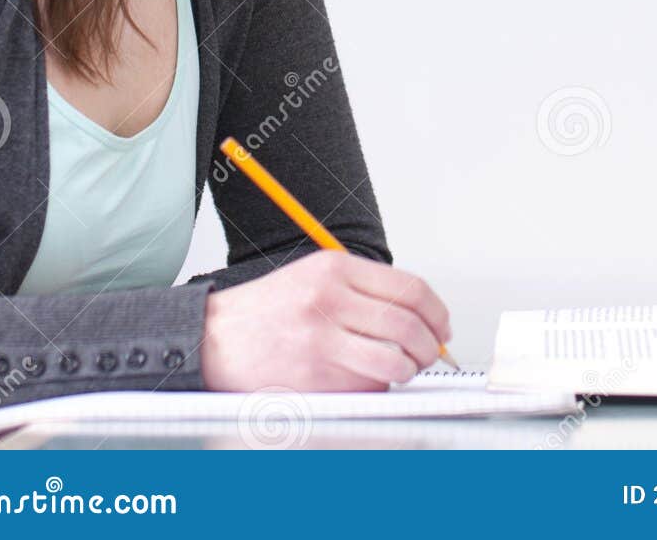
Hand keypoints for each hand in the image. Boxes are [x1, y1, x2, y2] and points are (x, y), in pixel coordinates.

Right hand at [200, 249, 452, 392]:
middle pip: (408, 326)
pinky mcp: (313, 377)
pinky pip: (366, 386)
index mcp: (335, 269)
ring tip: (403, 370)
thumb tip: (416, 315)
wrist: (214, 338)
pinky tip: (365, 380)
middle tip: (430, 353)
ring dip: (408, 370)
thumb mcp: (314, 277)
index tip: (442, 326)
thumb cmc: (267, 311)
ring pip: (394, 361)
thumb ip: (363, 290)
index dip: (437, 312)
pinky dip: (376, 388)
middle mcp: (331, 300)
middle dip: (430, 346)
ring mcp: (322, 340)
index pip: (410, 289)